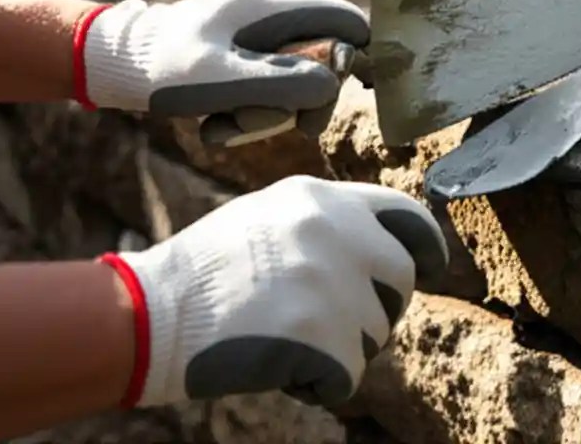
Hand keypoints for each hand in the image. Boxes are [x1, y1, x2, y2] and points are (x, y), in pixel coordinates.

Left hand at [77, 0, 366, 140]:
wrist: (109, 65)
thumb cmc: (162, 71)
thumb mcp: (224, 82)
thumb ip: (284, 84)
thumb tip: (333, 87)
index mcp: (270, 2)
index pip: (346, 21)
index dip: (358, 58)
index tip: (343, 96)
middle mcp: (270, 8)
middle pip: (323, 57)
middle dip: (302, 100)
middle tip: (283, 131)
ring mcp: (256, 28)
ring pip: (294, 77)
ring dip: (268, 112)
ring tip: (224, 129)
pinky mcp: (242, 49)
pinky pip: (268, 82)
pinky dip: (249, 108)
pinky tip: (216, 123)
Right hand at [98, 176, 448, 407]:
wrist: (148, 314)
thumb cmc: (203, 273)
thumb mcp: (267, 216)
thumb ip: (326, 223)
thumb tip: (384, 248)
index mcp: (320, 197)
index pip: (406, 215)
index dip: (426, 246)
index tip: (433, 267)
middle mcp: (334, 231)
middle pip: (401, 278)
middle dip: (380, 306)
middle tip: (338, 323)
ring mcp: (329, 283)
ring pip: (374, 332)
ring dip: (341, 348)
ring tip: (283, 339)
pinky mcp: (319, 335)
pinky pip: (347, 376)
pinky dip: (319, 383)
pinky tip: (278, 367)